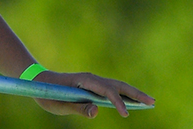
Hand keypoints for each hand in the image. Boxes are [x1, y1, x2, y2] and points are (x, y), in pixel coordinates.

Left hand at [32, 70, 154, 117]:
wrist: (39, 81)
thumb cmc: (48, 94)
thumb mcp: (59, 104)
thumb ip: (78, 108)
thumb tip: (96, 112)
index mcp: (83, 81)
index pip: (106, 90)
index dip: (117, 101)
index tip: (125, 114)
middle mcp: (91, 78)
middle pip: (118, 85)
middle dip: (135, 94)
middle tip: (153, 102)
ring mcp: (93, 81)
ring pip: (117, 86)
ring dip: (134, 93)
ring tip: (150, 102)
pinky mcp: (92, 86)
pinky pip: (112, 90)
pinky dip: (125, 95)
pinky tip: (133, 102)